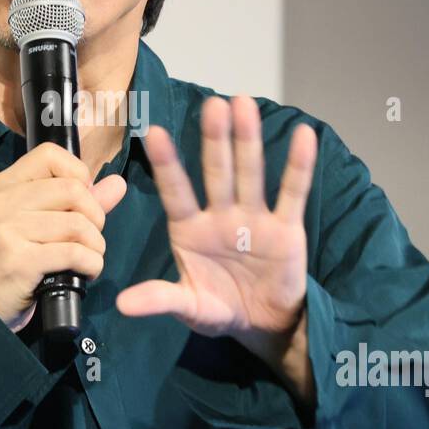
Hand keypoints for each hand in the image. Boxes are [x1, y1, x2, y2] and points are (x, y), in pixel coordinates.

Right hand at [0, 141, 126, 331]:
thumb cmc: (11, 261)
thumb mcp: (35, 223)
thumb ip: (78, 202)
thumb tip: (118, 184)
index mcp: (4, 185)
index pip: (50, 155)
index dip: (78, 174)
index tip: (82, 202)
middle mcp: (2, 202)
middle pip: (72, 189)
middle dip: (96, 216)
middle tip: (91, 237)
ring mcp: (7, 231)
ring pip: (77, 224)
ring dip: (96, 246)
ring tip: (89, 258)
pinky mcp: (18, 261)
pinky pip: (73, 253)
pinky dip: (92, 264)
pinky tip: (86, 272)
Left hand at [116, 95, 317, 365]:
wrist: (263, 324)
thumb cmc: (220, 309)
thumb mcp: (190, 307)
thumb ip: (161, 299)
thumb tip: (123, 305)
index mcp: (190, 230)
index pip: (176, 192)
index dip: (168, 165)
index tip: (156, 133)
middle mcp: (221, 215)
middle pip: (216, 172)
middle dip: (214, 140)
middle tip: (212, 104)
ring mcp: (254, 218)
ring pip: (250, 173)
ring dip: (248, 141)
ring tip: (244, 104)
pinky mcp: (286, 228)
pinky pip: (293, 193)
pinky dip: (299, 166)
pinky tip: (305, 136)